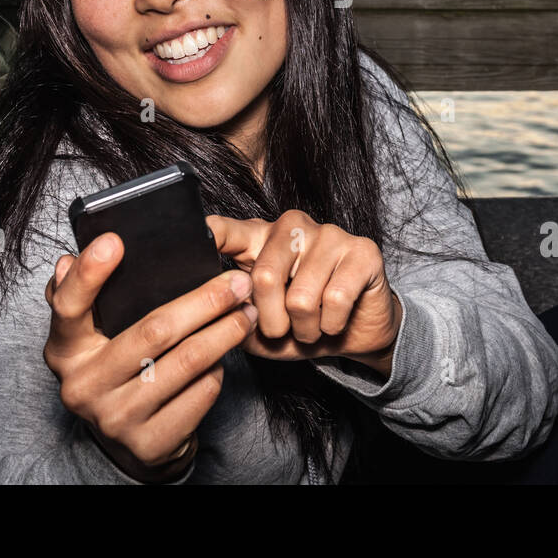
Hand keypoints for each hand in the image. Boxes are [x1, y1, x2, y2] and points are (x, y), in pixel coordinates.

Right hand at [43, 233, 257, 481]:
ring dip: (226, 333)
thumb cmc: (117, 369)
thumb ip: (83, 297)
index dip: (89, 275)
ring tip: (247, 312)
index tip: (115, 240)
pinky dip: (220, 369)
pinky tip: (227, 354)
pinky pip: (200, 393)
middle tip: (239, 283)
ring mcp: (116, 419)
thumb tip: (67, 261)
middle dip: (205, 302)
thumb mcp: (93, 336)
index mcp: (64, 351)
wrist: (131, 442)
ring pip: (187, 363)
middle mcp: (83, 387)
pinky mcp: (149, 443)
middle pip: (153, 332)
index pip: (68, 308)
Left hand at [206, 209, 402, 377]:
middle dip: (271, 323)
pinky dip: (332, 325)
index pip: (229, 230)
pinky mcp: (362, 251)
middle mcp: (293, 226)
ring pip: (300, 297)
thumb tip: (221, 308)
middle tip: (284, 330)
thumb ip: (236, 318)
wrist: (357, 331)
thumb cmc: (302, 324)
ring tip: (312, 326)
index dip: (211, 233)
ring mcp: (330, 234)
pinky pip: (335, 299)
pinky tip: (336, 320)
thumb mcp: (261, 331)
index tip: (195, 233)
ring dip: (305, 329)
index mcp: (261, 239)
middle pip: (263, 277)